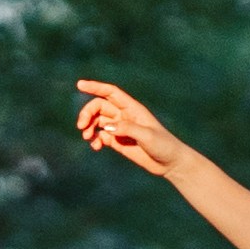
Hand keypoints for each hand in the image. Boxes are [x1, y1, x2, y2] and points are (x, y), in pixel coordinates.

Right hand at [70, 78, 196, 179]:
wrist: (170, 163)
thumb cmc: (163, 145)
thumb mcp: (146, 136)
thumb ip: (127, 129)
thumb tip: (106, 127)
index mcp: (132, 108)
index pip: (110, 93)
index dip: (95, 87)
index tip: (80, 85)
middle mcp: (124, 116)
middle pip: (99, 107)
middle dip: (87, 114)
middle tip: (81, 127)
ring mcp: (120, 128)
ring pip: (97, 121)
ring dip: (88, 127)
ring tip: (87, 138)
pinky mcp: (118, 141)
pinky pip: (100, 136)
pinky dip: (94, 140)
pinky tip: (96, 147)